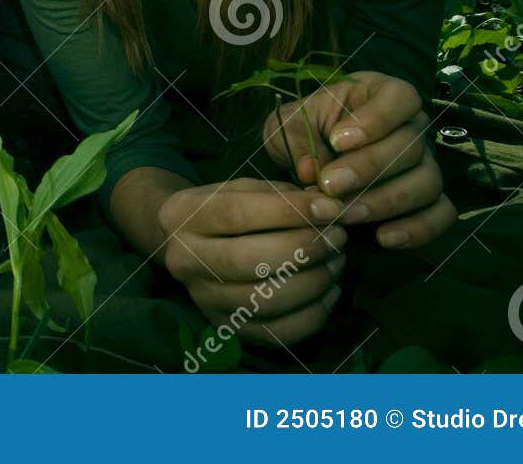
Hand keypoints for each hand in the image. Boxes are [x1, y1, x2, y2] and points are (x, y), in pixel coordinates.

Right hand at [158, 179, 349, 345]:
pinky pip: (274, 333)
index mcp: (184, 215)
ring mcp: (203, 298)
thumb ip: (281, 194)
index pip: (235, 213)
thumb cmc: (223, 210)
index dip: (287, 212)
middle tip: (338, 238)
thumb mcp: (241, 188)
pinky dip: (312, 315)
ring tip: (336, 262)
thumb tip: (329, 209)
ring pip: (263, 301)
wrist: (185, 244)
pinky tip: (329, 292)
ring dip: (313, 282)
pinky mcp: (224, 327)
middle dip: (303, 249)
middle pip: (246, 261)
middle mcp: (185, 260)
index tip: (330, 209)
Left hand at [263, 70, 455, 248]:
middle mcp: (413, 127)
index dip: (374, 120)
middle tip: (329, 185)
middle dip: (368, 169)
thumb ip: (299, 140)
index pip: (400, 98)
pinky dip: (418, 229)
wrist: (310, 161)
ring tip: (344, 214)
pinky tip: (383, 238)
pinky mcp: (430, 199)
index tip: (337, 141)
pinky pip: (441, 215)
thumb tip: (310, 171)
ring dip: (385, 202)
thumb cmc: (303, 131)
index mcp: (382, 94)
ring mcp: (426, 163)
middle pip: (412, 145)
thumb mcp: (289, 125)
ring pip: (427, 182)